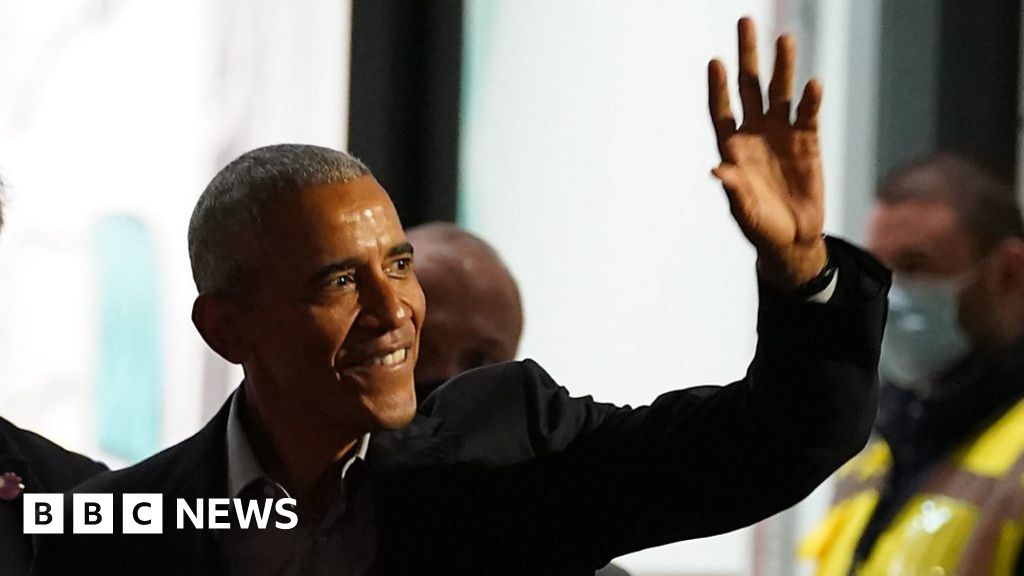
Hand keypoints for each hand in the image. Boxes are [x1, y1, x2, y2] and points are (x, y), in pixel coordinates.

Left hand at [708, 18, 826, 289]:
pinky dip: (811, 100)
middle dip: (747, 56)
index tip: (715, 61)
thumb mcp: (744, 212)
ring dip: (782, 66)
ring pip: (780, 91)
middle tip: (745, 22)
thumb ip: (734, 191)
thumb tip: (717, 170)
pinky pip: (808, 113)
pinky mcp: (808, 139)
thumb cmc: (760, 227)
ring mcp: (781, 132)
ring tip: (784, 39)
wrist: (792, 237)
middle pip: (749, 87)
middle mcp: (755, 132)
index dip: (717, 87)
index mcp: (732, 147)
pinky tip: (813, 84)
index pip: (721, 110)